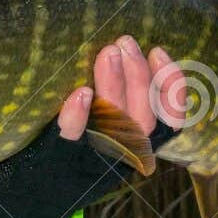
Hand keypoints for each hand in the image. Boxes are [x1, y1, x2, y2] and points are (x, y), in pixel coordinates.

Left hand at [57, 35, 187, 140]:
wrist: (46, 174)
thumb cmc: (90, 129)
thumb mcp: (118, 109)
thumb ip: (130, 88)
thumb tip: (132, 50)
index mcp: (144, 135)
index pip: (170, 115)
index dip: (171, 85)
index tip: (158, 52)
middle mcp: (129, 145)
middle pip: (142, 113)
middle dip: (138, 75)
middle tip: (125, 42)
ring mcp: (100, 149)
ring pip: (114, 118)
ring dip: (114, 84)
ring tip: (108, 53)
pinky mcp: (68, 153)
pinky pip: (76, 135)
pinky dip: (78, 116)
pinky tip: (81, 94)